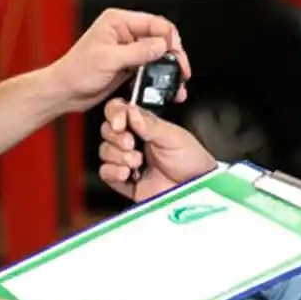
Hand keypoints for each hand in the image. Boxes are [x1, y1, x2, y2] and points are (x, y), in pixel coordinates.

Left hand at [47, 8, 190, 114]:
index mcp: (118, 22)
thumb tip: (161, 46)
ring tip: (176, 84)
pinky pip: (149, 69)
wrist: (64, 92)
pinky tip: (163, 88)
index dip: (169, 39)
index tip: (175, 55)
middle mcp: (124, 33)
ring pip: (157, 56)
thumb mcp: (108, 59)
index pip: (154, 23)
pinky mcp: (127, 65)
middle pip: (159, 39)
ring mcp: (127, 50)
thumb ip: (137, 52)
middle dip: (173, 56)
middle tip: (181, 72)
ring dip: (167, 70)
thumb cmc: (76, 71)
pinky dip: (157, 79)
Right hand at [99, 98, 216, 201]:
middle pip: (107, 131)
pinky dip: (112, 172)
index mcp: (144, 125)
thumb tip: (131, 111)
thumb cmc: (191, 159)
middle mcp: (133, 141)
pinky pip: (105, 173)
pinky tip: (127, 173)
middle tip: (131, 143)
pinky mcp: (124, 181)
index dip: (115, 114)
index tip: (120, 123)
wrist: (195, 189)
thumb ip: (151, 123)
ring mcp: (127, 161)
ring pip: (105, 151)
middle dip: (117, 137)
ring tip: (136, 161)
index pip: (119, 111)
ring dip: (118, 156)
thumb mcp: (174, 136)